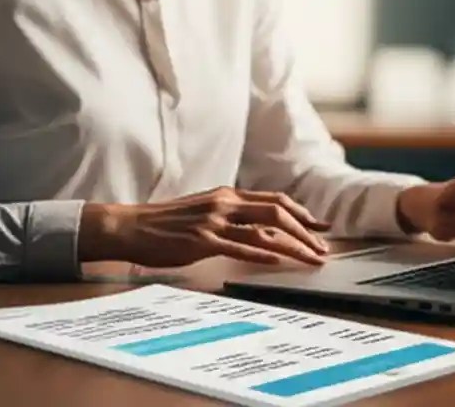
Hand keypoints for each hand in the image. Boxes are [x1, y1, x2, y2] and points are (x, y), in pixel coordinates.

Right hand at [78, 187, 331, 267]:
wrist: (130, 226)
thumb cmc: (166, 224)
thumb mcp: (204, 211)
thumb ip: (230, 215)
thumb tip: (259, 228)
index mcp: (228, 195)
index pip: (275, 201)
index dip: (303, 213)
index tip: (322, 227)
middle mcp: (225, 203)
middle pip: (278, 213)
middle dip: (306, 231)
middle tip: (323, 248)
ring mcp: (213, 221)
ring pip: (264, 230)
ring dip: (293, 245)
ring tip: (311, 259)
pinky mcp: (201, 240)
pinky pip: (238, 246)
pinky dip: (261, 252)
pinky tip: (278, 260)